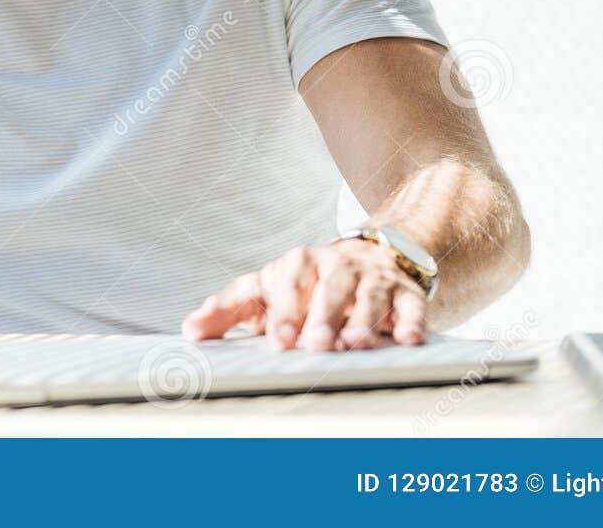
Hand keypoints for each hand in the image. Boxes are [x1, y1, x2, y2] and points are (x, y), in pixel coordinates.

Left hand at [183, 239, 427, 350]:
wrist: (369, 257)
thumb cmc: (306, 284)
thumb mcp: (264, 290)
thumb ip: (228, 309)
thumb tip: (190, 330)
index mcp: (298, 264)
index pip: (289, 284)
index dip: (285, 311)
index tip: (280, 340)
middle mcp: (336, 266)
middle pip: (329, 289)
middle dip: (323, 316)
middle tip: (317, 345)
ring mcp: (372, 278)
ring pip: (369, 297)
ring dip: (364, 320)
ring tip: (357, 344)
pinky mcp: (404, 292)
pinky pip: (411, 305)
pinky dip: (411, 321)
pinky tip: (408, 339)